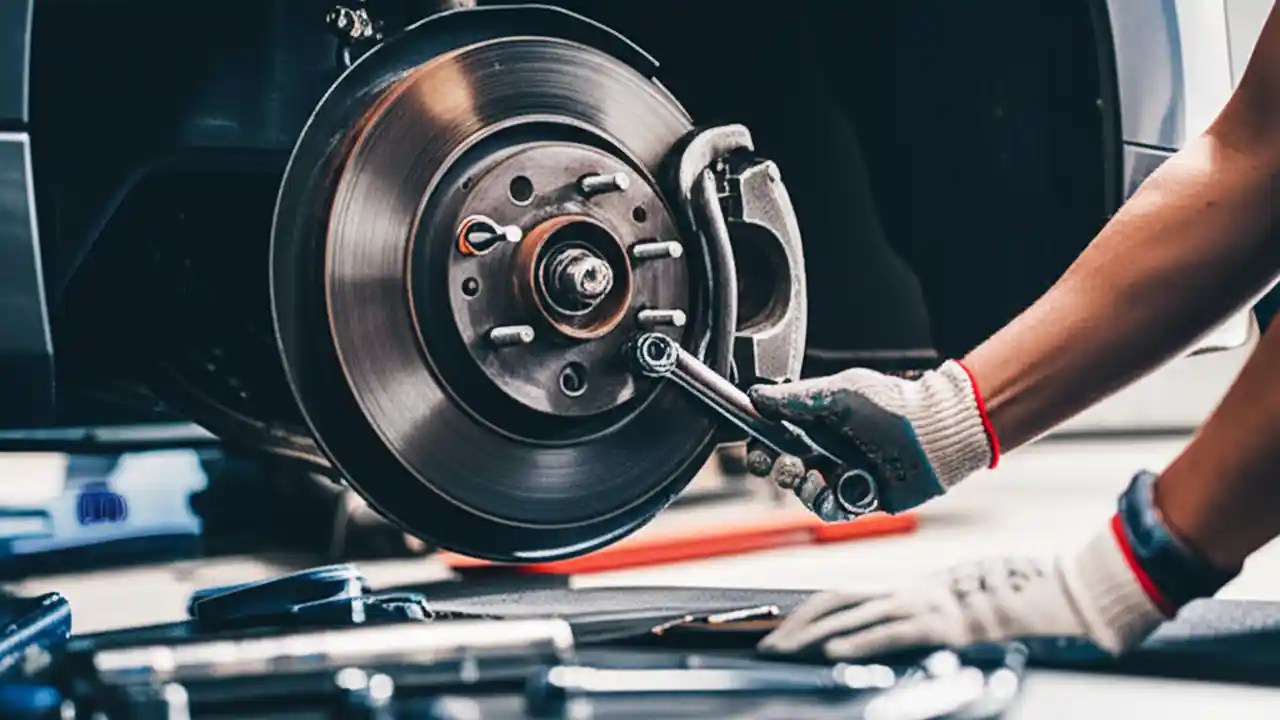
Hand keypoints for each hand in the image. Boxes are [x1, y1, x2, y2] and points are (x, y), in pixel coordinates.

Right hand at [746, 361, 996, 515]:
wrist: (933, 433)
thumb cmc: (893, 405)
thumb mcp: (841, 392)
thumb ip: (796, 397)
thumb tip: (758, 396)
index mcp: (818, 423)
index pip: (776, 437)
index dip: (762, 446)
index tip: (757, 449)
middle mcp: (827, 450)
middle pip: (784, 468)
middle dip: (779, 469)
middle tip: (788, 465)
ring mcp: (842, 476)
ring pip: (804, 492)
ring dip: (804, 486)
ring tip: (817, 476)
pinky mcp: (858, 500)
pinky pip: (830, 510)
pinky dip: (829, 502)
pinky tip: (841, 487)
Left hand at [758, 522, 1164, 659]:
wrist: (1056, 595)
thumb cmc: (1010, 606)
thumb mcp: (958, 613)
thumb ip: (922, 625)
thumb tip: (885, 644)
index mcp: (907, 592)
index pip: (841, 597)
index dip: (805, 614)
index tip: (775, 633)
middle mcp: (908, 594)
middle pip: (835, 602)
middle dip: (795, 625)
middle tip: (763, 647)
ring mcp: (925, 608)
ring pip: (854, 613)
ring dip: (813, 634)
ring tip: (782, 652)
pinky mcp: (944, 625)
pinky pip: (892, 631)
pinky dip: (859, 638)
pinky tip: (834, 649)